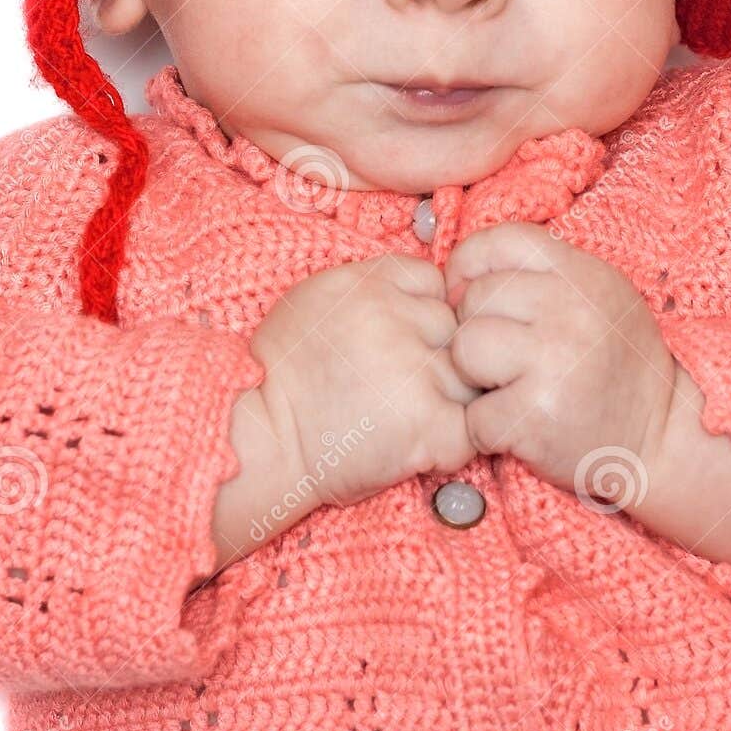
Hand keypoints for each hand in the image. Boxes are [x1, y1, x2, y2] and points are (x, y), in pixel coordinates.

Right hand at [251, 253, 477, 510]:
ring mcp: (415, 369)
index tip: (400, 343)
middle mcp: (395, 317)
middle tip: (400, 389)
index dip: (424, 316)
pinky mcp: (426, 423)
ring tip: (405, 419)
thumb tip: (425, 293)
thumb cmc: (281, 379)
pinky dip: (451, 444)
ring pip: (469, 378)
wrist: (259, 443)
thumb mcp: (314, 303)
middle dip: (440, 358)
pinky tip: (417, 448)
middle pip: (457, 329)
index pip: (433, 283)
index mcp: (368, 282)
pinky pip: (471, 430)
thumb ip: (371, 291)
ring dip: (450, 401)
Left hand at [442, 223, 679, 503]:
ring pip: (465, 348)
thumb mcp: (597, 298)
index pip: (499, 241)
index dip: (469, 267)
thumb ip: (540, 277)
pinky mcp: (535, 416)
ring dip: (476, 377)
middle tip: (510, 359)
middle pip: (474, 298)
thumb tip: (458, 279)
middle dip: (478, 330)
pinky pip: (473, 413)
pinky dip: (489, 429)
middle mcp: (569, 310)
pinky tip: (522, 427)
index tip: (471, 297)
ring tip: (512, 389)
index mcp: (582, 274)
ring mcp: (552, 362)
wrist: (662, 440)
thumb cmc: (617, 367)